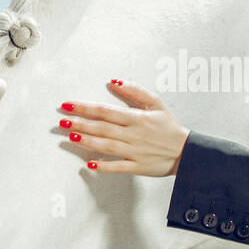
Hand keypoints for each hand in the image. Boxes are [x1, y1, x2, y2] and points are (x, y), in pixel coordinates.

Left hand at [57, 79, 190, 175]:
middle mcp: (133, 134)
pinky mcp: (138, 167)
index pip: (106, 111)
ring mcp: (135, 151)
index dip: (85, 107)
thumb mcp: (156, 104)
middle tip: (62, 121)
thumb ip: (135, 91)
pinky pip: (118, 167)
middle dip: (80, 124)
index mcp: (136, 118)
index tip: (68, 105)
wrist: (187, 152)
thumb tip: (115, 81)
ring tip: (70, 137)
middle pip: (102, 128)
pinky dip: (104, 166)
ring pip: (107, 146)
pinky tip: (89, 164)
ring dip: (87, 141)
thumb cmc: (169, 127)